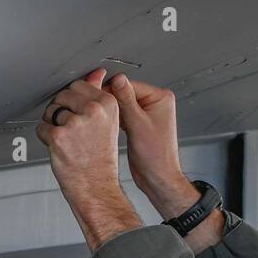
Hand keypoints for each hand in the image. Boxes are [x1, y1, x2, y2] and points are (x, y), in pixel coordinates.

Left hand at [36, 69, 124, 209]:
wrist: (97, 186)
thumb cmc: (100, 158)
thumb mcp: (107, 121)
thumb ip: (98, 94)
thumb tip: (96, 73)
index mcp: (107, 103)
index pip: (77, 85)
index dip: (73, 102)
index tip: (78, 116)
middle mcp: (93, 111)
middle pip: (61, 96)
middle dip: (61, 111)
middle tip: (72, 131)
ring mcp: (75, 123)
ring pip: (50, 112)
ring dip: (52, 126)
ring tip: (68, 141)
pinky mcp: (58, 137)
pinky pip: (41, 128)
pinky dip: (46, 138)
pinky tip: (61, 149)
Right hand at [103, 75, 194, 217]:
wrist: (157, 178)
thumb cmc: (156, 156)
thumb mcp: (138, 124)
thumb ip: (127, 101)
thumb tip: (118, 80)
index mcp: (160, 98)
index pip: (131, 85)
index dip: (113, 90)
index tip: (97, 96)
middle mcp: (155, 104)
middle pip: (126, 94)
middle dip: (112, 101)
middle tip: (96, 108)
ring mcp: (146, 114)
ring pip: (123, 105)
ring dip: (112, 111)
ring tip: (101, 118)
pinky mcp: (138, 125)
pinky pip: (123, 115)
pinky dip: (114, 119)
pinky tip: (106, 125)